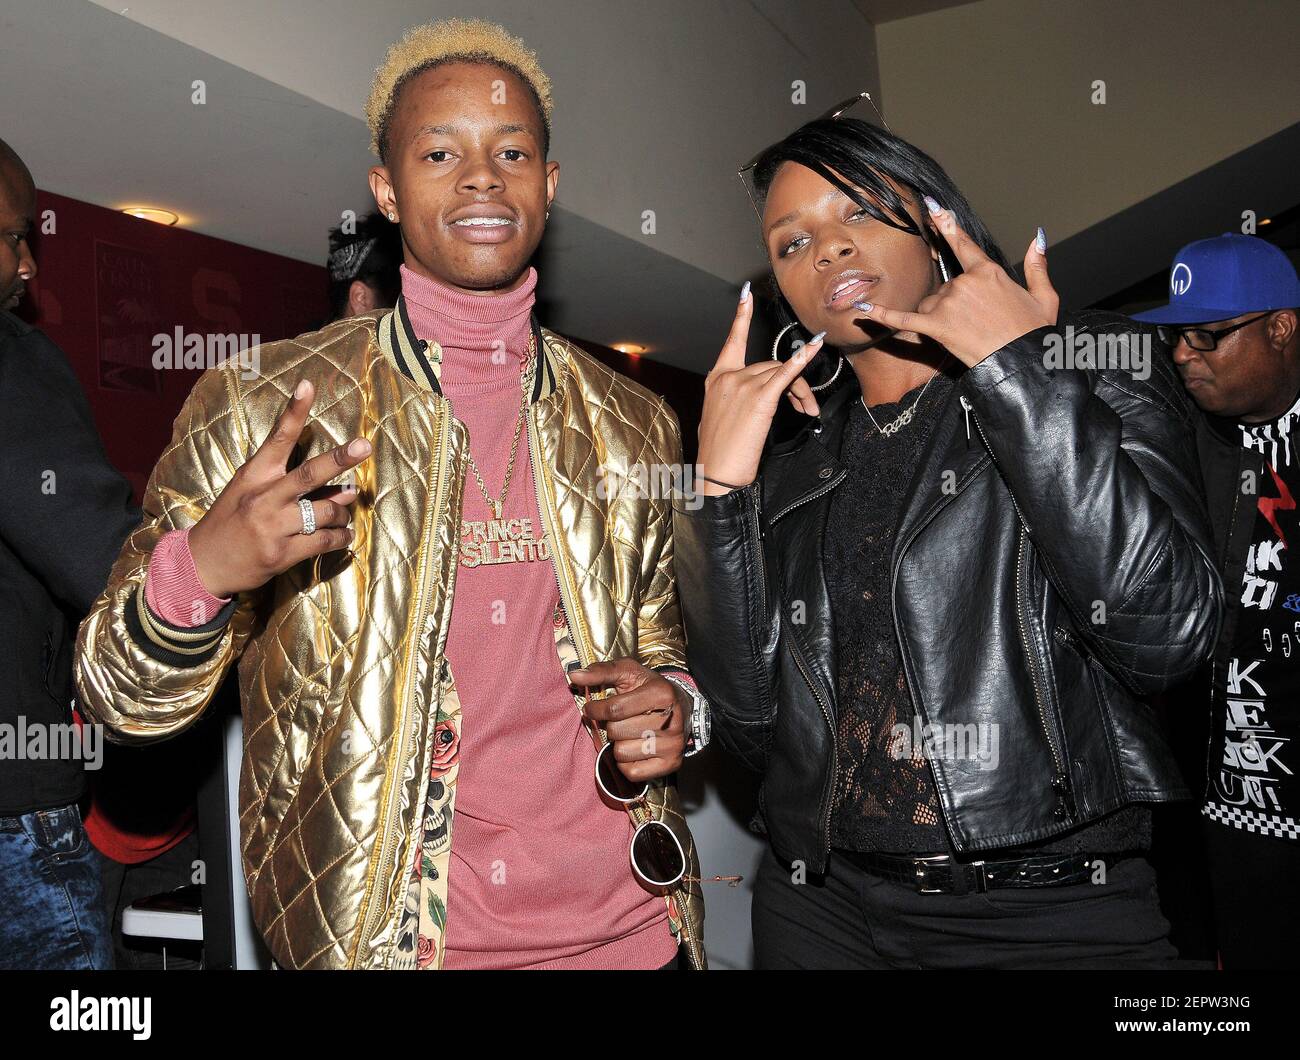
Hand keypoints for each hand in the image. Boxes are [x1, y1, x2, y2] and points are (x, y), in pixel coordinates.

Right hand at [187, 379, 371, 597]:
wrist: (203, 563)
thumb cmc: (231, 522)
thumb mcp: (249, 493)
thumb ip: (293, 486)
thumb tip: (343, 486)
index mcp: (255, 476)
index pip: (278, 438)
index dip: (295, 411)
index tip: (308, 385)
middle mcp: (264, 498)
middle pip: (309, 474)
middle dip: (340, 459)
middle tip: (364, 446)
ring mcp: (273, 526)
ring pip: (326, 512)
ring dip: (342, 513)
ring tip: (341, 515)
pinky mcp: (282, 553)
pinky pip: (325, 541)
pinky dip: (341, 537)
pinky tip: (344, 535)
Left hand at [570, 658, 688, 781]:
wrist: (683, 708)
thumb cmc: (649, 688)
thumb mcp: (629, 672)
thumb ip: (601, 671)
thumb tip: (575, 676)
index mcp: (661, 694)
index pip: (614, 709)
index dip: (595, 709)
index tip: (591, 708)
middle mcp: (670, 720)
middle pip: (616, 732)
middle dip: (611, 725)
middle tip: (619, 720)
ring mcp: (672, 745)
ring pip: (622, 753)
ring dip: (618, 744)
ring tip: (629, 733)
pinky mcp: (671, 764)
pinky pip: (632, 772)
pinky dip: (626, 762)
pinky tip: (634, 748)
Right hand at [696, 286, 824, 495]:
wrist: (716, 475)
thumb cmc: (718, 454)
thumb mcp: (719, 420)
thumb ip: (733, 401)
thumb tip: (750, 402)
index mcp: (716, 380)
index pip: (731, 342)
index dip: (741, 318)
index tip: (746, 296)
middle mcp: (728, 377)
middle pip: (769, 364)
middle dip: (793, 382)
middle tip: (806, 406)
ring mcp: (742, 385)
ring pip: (781, 374)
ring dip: (801, 391)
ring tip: (808, 411)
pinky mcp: (759, 398)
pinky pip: (786, 373)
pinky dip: (802, 360)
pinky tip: (813, 347)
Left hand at [855, 204, 1058, 367]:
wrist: (1022, 362)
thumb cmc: (1033, 333)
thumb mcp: (1044, 296)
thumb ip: (1036, 265)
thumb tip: (1037, 237)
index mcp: (989, 271)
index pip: (963, 245)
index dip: (947, 226)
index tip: (933, 209)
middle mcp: (966, 282)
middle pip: (945, 287)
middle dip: (954, 305)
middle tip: (977, 324)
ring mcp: (949, 303)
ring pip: (931, 305)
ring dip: (941, 318)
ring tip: (966, 335)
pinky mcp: (936, 325)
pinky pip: (904, 319)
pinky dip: (882, 317)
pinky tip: (862, 311)